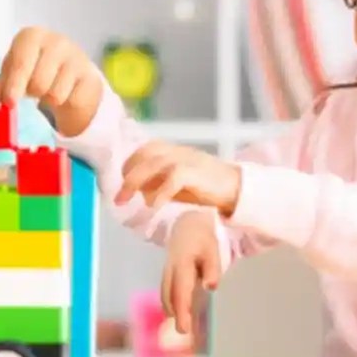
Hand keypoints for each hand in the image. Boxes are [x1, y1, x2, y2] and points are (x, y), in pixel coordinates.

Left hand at [0, 26, 101, 136]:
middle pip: (38, 82)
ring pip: (54, 94)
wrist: (71, 73)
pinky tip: (65, 93)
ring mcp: (76, 57)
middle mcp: (56, 41)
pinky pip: (72, 100)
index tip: (10, 102)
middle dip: (32, 93)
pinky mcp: (91, 76)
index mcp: (32, 36)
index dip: (14, 84)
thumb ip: (2, 85)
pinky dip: (65, 103)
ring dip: (48, 99)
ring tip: (48, 89)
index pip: (21, 62)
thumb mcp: (14, 73)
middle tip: (32, 91)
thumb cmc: (36, 68)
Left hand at [119, 141, 241, 214]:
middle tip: (118, 197)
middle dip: (127, 175)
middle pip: (145, 154)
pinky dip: (160, 192)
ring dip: (136, 182)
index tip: (120, 184)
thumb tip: (137, 190)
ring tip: (127, 199)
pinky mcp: (198, 172)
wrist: (238, 189)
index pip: (144, 150)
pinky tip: (153, 206)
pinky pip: (174, 178)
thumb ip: (158, 182)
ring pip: (155, 163)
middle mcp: (178, 151)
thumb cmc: (205, 187)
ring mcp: (188, 159)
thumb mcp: (177, 184)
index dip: (129, 165)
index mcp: (173, 151)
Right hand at [162, 210, 220, 334]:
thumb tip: (211, 287)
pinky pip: (166, 289)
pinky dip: (170, 302)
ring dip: (171, 309)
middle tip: (183, 332)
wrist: (187, 224)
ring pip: (166, 292)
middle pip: (170, 294)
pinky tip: (176, 312)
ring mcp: (167, 270)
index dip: (182, 309)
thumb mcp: (212, 250)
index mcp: (182, 263)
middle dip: (176, 313)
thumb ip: (212, 269)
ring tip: (181, 325)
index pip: (181, 290)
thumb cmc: (203, 239)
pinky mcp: (168, 272)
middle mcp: (171, 268)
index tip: (184, 327)